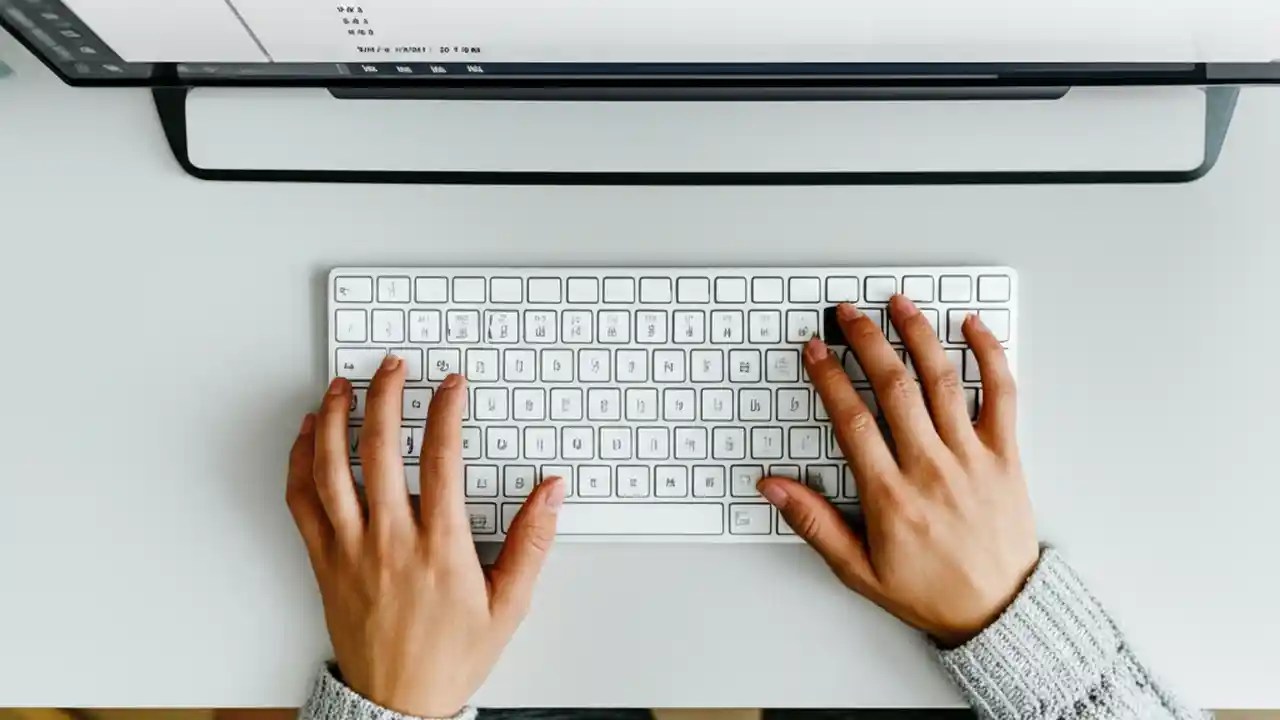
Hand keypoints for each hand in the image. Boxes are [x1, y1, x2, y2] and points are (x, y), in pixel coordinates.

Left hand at [286, 361, 565, 716]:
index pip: (441, 462)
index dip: (445, 414)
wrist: (398, 703)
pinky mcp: (324, 561)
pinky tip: (310, 436)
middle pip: (379, 451)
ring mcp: (350, 550)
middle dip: (386, 398)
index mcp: (440, 549)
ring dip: (335, 420)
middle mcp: (390, 542)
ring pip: (331, 470)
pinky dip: (300, 462)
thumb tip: (551, 492)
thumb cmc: (451, 655)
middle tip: (395, 367)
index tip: (450, 385)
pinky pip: (302, 502)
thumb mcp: (509, 604)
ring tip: (344, 386)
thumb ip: (532, 542)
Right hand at [759, 298, 1037, 646]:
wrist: (1000, 612)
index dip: (830, 377)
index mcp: (890, 496)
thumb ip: (813, 523)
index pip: (852, 419)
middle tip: (848, 313)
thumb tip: (773, 487)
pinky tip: (972, 327)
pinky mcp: (1005, 455)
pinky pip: (1002, 394)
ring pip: (943, 381)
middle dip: (867, 342)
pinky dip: (989, 355)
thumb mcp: (858, 569)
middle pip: (894, 387)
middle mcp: (931, 468)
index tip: (815, 350)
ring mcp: (971, 457)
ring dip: (918, 335)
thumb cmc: (930, 593)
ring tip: (898, 303)